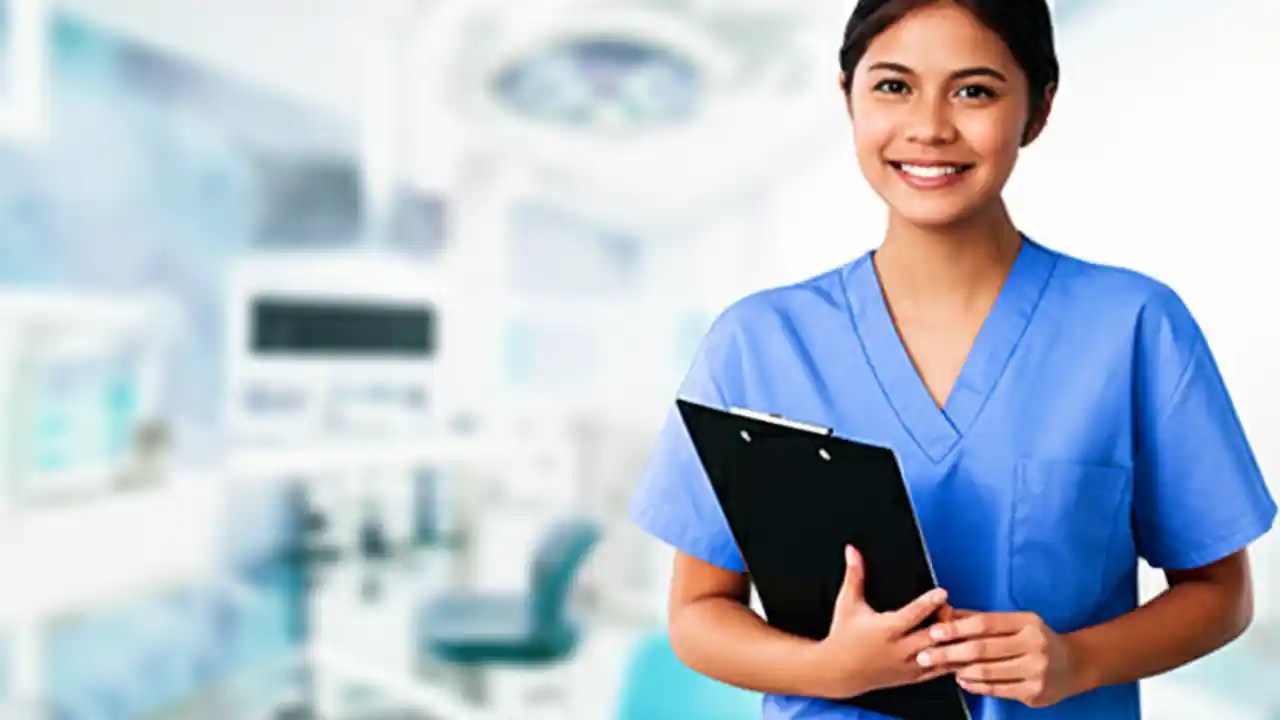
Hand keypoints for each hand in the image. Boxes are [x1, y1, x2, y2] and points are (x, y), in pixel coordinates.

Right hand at [811, 545, 950, 698]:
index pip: (913, 615)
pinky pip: (939, 670)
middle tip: (949, 606)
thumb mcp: (847, 603)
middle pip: (933, 635)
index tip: (942, 591)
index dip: (930, 602)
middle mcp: (899, 649)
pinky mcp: (912, 676)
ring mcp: (907, 665)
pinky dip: (951, 659)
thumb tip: (852, 550)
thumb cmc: (843, 635)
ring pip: (941, 655)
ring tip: (958, 627)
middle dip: (946, 620)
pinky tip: (956, 648)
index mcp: (886, 629)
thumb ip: (854, 576)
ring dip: (951, 641)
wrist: (838, 671)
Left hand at [918, 610, 1084, 708]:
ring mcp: (1036, 670)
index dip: (957, 627)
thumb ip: (978, 618)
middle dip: (949, 652)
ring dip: (960, 670)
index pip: (986, 623)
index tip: (934, 632)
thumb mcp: (1013, 623)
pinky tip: (963, 681)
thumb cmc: (1033, 639)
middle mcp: (1034, 644)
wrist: (1073, 665)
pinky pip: (997, 689)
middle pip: (983, 649)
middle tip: (924, 656)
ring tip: (943, 668)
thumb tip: (943, 612)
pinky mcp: (1034, 692)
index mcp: (1027, 622)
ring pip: (988, 671)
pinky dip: (976, 685)